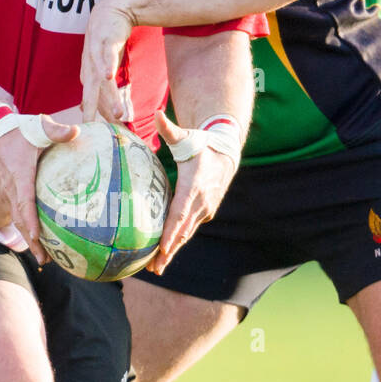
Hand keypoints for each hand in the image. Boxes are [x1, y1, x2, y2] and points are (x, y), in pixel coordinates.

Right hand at [0, 114, 77, 260]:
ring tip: (45, 259)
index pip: (24, 201)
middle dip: (32, 242)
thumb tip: (77, 131)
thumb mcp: (38, 126)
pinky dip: (26, 229)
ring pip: (17, 220)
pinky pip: (16, 214)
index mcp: (20, 175)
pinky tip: (38, 239)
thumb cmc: (19, 129)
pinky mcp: (7, 193)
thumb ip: (56, 130)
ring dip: (30, 240)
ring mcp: (7, 192)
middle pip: (20, 220)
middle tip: (46, 260)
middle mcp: (11, 188)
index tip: (37, 236)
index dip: (30, 219)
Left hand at [81, 0, 135, 122]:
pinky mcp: (106, 40)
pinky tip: (108, 76)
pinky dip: (107, 65)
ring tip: (118, 114)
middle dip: (94, 112)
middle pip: (92, 93)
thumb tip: (96, 111)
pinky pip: (107, 54)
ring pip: (102, 79)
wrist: (113, 9)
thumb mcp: (104, 66)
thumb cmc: (109, 41)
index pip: (92, 100)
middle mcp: (90, 66)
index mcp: (89, 75)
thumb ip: (101, 88)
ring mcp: (96, 53)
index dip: (95, 116)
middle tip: (95, 131)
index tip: (99, 135)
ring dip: (109, 97)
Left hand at [148, 111, 234, 274]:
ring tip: (156, 269)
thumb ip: (169, 128)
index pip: (181, 212)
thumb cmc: (200, 144)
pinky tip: (164, 257)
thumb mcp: (185, 135)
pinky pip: (188, 231)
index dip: (171, 230)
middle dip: (169, 250)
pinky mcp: (203, 214)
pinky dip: (176, 244)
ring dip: (172, 252)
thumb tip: (157, 113)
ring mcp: (204, 210)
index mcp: (194, 186)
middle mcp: (201, 202)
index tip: (163, 246)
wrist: (225, 154)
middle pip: (182, 230)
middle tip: (155, 267)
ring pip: (186, 234)